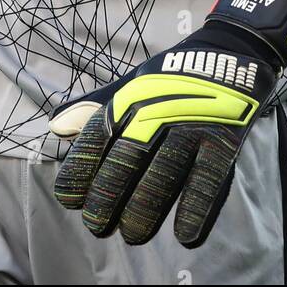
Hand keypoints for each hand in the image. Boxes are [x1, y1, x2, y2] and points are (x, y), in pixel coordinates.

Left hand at [50, 0, 286, 245]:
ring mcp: (194, 123)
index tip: (68, 198)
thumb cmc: (171, 78)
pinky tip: (184, 234)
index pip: (99, 134)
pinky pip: (209, 178)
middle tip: (96, 225)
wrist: (231, 51)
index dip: (81, 168)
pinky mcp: (225, 138)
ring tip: (131, 234)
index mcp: (133, 96)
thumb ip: (96, 108)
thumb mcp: (132, 85)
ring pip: (164, 172)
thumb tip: (55, 128)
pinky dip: (196, 207)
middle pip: (127, 157)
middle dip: (108, 195)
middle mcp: (159, 108)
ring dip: (145, 208)